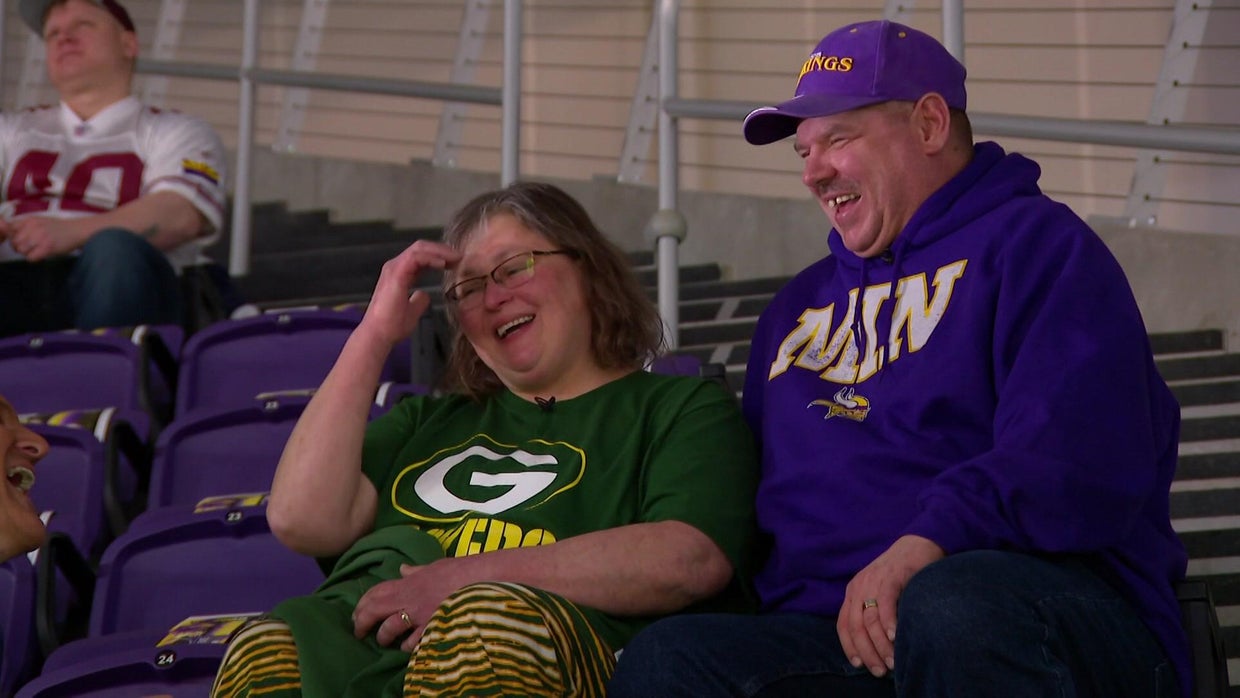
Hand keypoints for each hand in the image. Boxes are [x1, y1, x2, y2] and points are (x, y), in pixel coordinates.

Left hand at [4, 217, 87, 260]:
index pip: (9, 229)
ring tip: (36, 250)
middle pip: (14, 242)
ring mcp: (40, 237)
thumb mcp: (39, 221)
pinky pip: (31, 257)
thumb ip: (23, 225)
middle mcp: (33, 227)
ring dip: (27, 253)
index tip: (18, 240)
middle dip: (19, 247)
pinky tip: (41, 254)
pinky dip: (34, 258)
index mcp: (29, 220)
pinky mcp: (47, 248)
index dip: (12, 237)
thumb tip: (4, 229)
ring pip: (21, 250)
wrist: (76, 230)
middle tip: (30, 247)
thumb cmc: (58, 227)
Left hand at [351, 558, 470, 651]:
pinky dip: (406, 646)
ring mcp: (420, 613)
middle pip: (375, 609)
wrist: (481, 577)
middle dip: (362, 621)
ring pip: (389, 628)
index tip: (357, 611)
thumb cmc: (460, 570)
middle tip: (359, 631)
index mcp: (409, 582)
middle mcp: (410, 597)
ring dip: (383, 636)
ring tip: (383, 640)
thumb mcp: (434, 566)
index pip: (377, 591)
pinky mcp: (432, 626)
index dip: (363, 602)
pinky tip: (406, 647)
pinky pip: (412, 641)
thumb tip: (403, 568)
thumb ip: (416, 570)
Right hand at [358, 240, 460, 347]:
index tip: (456, 263)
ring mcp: (394, 268)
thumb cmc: (392, 325)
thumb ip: (419, 300)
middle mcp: (395, 267)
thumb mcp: (412, 310)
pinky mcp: (396, 274)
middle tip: (459, 256)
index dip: (439, 256)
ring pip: (419, 248)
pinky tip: (444, 263)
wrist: (379, 334)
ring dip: (440, 251)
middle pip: (421, 248)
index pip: (421, 256)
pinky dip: (431, 257)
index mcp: (399, 274)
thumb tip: (425, 295)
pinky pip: (416, 257)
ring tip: (456, 257)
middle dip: (442, 250)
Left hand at [838, 534, 944, 677]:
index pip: (843, 624)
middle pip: (855, 626)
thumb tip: (876, 645)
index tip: (859, 664)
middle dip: (866, 652)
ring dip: (879, 644)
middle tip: (879, 670)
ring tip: (891, 662)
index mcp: (853, 591)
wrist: (919, 544)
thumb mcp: (880, 591)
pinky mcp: (891, 577)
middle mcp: (859, 586)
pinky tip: (894, 638)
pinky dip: (888, 623)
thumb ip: (873, 611)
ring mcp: (873, 581)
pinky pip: (884, 604)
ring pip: (869, 620)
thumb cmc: (902, 574)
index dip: (849, 646)